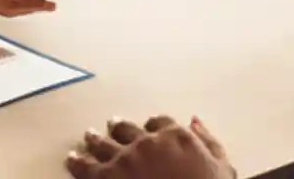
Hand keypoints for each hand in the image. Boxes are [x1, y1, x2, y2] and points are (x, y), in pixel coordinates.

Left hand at [66, 116, 235, 178]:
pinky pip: (86, 166)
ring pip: (103, 143)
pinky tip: (71, 158)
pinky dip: (77, 161)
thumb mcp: (222, 166)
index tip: (149, 127)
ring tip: (87, 136)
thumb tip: (195, 121)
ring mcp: (125, 159)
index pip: (160, 122)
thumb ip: (209, 140)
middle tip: (111, 123)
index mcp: (176, 135)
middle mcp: (147, 141)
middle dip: (118, 126)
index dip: (153, 125)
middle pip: (128, 128)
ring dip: (94, 139)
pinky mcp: (106, 177)